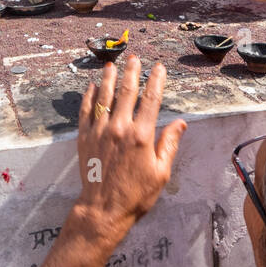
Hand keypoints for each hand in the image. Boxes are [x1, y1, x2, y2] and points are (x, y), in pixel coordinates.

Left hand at [77, 55, 186, 243]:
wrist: (103, 210)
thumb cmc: (136, 195)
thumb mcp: (161, 172)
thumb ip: (169, 144)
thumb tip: (181, 123)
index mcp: (141, 135)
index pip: (151, 99)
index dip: (156, 80)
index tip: (159, 67)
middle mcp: (120, 128)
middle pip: (127, 91)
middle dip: (132, 71)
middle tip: (134, 57)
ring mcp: (99, 131)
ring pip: (104, 97)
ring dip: (109, 78)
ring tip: (112, 64)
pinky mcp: (84, 138)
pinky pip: (86, 111)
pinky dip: (89, 97)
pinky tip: (92, 86)